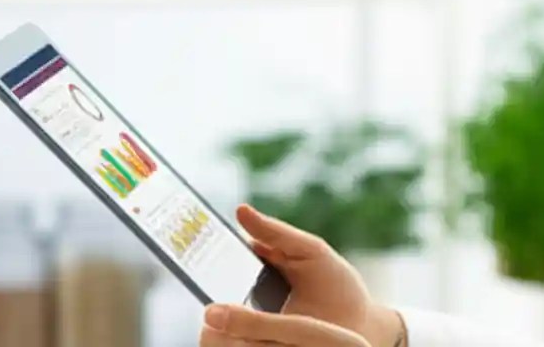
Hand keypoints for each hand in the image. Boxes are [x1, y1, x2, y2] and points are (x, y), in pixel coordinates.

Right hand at [202, 205, 403, 345]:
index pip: (216, 263)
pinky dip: (226, 339)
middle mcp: (245, 303)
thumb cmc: (335, 285)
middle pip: (212, 297)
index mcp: (253, 272)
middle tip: (197, 279)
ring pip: (218, 325)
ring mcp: (250, 328)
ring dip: (214, 320)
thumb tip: (240, 210)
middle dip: (203, 289)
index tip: (182, 242)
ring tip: (214, 311)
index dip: (197, 254)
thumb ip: (276, 233)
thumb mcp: (309, 251)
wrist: (362, 327)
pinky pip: (234, 344)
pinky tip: (227, 330)